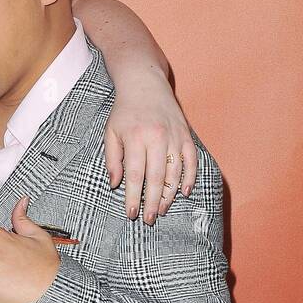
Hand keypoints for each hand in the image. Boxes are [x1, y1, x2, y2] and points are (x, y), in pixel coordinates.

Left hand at [104, 67, 197, 223]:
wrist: (145, 83)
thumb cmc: (124, 111)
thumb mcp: (110, 133)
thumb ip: (112, 159)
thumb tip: (115, 184)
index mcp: (136, 138)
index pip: (135, 175)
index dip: (134, 197)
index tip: (131, 214)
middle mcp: (157, 137)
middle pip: (157, 177)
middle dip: (153, 202)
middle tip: (149, 219)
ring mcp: (174, 136)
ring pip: (175, 171)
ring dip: (170, 194)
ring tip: (163, 210)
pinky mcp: (186, 134)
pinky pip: (191, 159)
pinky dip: (190, 177)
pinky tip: (184, 192)